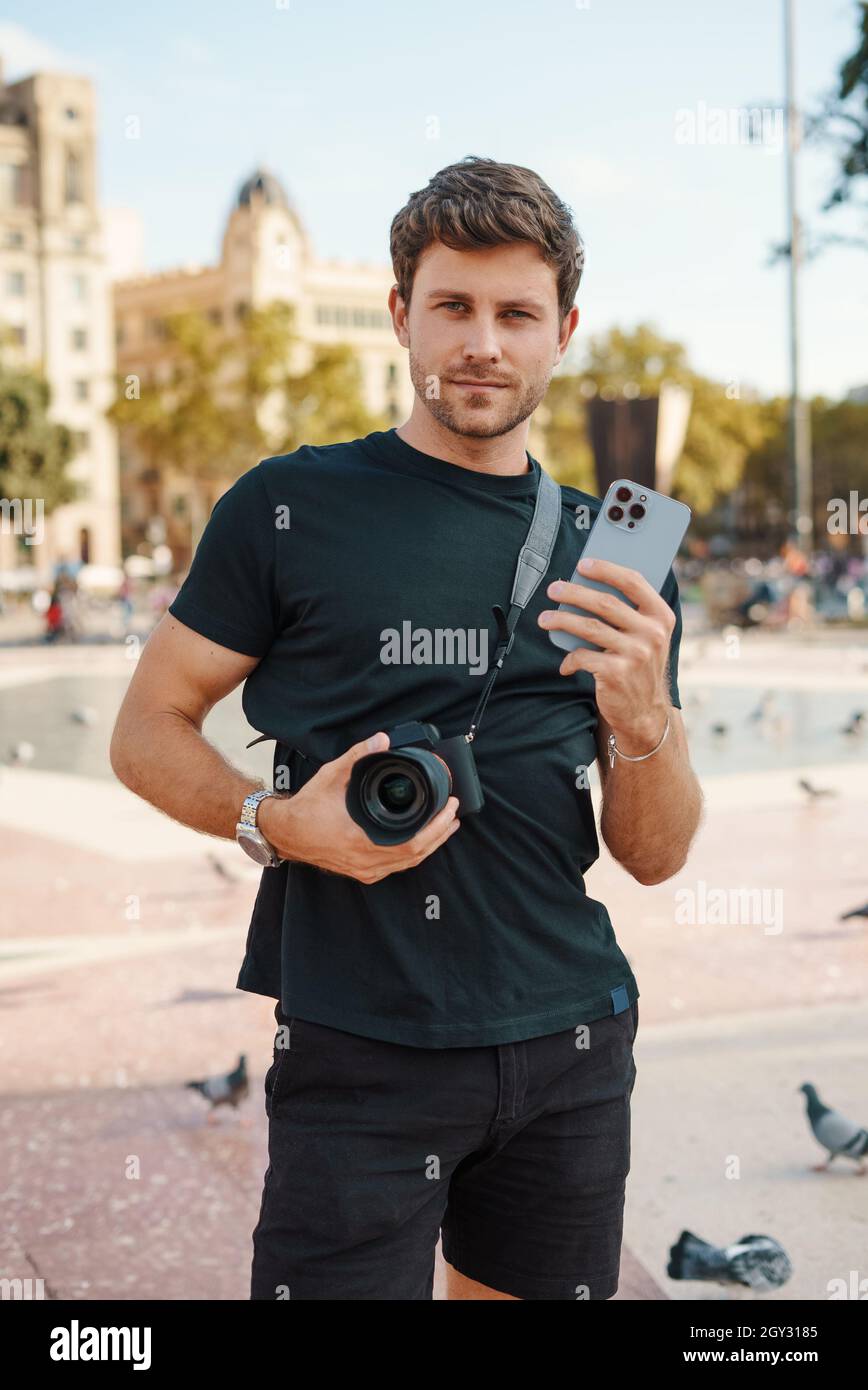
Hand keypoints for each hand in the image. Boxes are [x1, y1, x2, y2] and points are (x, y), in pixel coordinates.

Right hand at [257, 731, 460, 882]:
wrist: (285, 832)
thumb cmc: (306, 807)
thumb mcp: (332, 775)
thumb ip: (358, 755)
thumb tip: (382, 739)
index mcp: (362, 841)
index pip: (413, 843)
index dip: (437, 827)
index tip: (450, 808)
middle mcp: (366, 862)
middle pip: (417, 856)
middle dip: (441, 834)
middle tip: (454, 814)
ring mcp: (364, 870)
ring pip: (408, 864)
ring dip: (430, 845)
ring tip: (446, 826)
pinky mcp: (361, 871)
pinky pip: (396, 867)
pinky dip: (413, 854)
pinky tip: (422, 840)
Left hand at [537, 556, 674, 750]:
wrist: (645, 713)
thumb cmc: (639, 667)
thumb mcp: (647, 638)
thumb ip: (630, 614)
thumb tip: (588, 586)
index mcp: (661, 617)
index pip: (633, 582)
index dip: (606, 569)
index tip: (583, 564)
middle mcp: (651, 634)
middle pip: (605, 603)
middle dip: (574, 593)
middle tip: (554, 589)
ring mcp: (635, 654)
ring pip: (589, 627)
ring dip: (561, 620)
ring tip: (545, 619)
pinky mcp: (616, 673)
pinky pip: (582, 656)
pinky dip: (569, 659)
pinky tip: (565, 664)